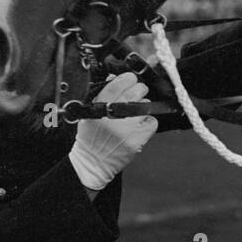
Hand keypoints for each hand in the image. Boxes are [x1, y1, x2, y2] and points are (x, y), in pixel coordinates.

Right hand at [68, 72, 157, 191]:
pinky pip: (152, 121)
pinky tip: (139, 125)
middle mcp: (113, 117)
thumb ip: (102, 95)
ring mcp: (127, 128)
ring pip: (146, 104)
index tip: (131, 78)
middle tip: (137, 92)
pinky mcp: (138, 139)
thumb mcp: (89, 114)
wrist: (94, 163)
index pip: (117, 85)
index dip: (127, 78)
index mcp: (98, 109)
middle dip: (139, 89)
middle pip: (135, 91)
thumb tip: (115, 78)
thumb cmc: (91, 138)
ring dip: (143, 104)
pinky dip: (149, 121)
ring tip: (134, 113)